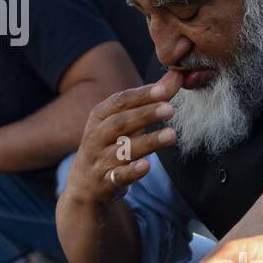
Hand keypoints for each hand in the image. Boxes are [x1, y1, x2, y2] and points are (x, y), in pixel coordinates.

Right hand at [65, 73, 179, 206]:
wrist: (85, 186)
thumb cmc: (110, 145)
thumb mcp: (125, 122)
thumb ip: (152, 100)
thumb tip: (178, 76)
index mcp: (99, 117)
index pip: (119, 101)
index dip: (141, 95)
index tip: (164, 89)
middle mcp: (95, 137)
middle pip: (119, 123)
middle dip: (144, 115)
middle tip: (170, 109)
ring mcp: (98, 161)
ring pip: (121, 150)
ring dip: (147, 142)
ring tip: (171, 135)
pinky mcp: (104, 183)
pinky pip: (118, 177)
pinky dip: (131, 172)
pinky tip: (147, 166)